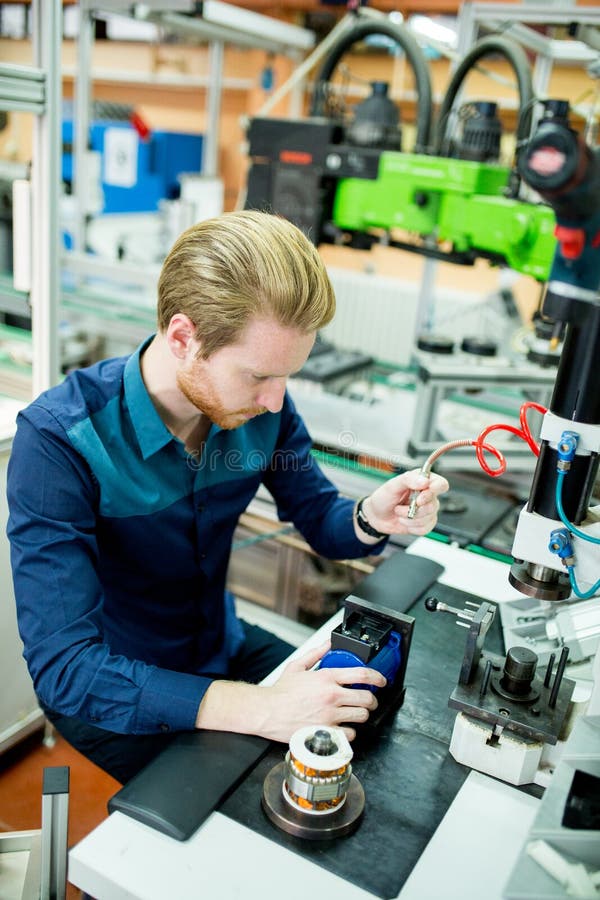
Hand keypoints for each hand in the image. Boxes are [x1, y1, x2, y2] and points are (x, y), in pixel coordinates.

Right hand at [195, 641, 385, 741]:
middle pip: (366, 698)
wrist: (267, 712)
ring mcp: (330, 715)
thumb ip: (316, 653)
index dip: (377, 677)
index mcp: (327, 677)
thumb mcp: (298, 666)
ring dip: (362, 715)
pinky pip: (350, 734)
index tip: (381, 680)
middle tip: (369, 700)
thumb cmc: (281, 691)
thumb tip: (328, 643)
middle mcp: (331, 696)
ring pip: (361, 716)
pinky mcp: (326, 732)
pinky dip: (350, 732)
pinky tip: (344, 727)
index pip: (362, 674)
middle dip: (372, 700)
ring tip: (357, 713)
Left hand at [363, 469, 448, 536]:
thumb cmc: (383, 498)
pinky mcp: (425, 523)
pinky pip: (425, 529)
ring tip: (399, 512)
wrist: (376, 516)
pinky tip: (404, 521)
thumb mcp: (392, 485)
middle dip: (414, 509)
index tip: (420, 497)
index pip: (441, 484)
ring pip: (428, 518)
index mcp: (422, 481)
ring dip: (409, 518)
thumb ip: (408, 479)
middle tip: (400, 507)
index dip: (434, 491)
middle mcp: (428, 495)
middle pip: (434, 505)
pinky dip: (412, 527)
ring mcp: (428, 510)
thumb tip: (424, 481)